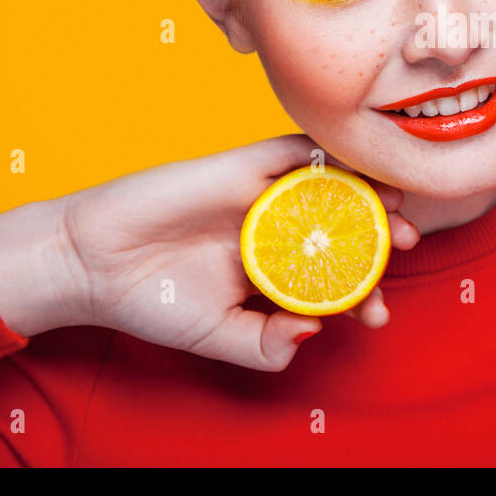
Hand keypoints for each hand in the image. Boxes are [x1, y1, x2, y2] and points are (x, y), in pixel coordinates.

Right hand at [0, 135, 419, 370]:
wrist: (89, 262)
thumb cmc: (150, 302)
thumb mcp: (216, 337)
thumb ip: (265, 344)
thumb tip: (315, 332)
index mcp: (274, 271)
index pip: (335, 278)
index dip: (364, 293)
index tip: (375, 315)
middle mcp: (276, 230)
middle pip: (345, 226)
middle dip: (382, 236)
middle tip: (406, 246)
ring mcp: (262, 195)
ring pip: (330, 186)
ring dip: (367, 193)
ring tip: (396, 210)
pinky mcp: (241, 165)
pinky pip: (292, 151)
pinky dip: (325, 155)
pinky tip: (355, 168)